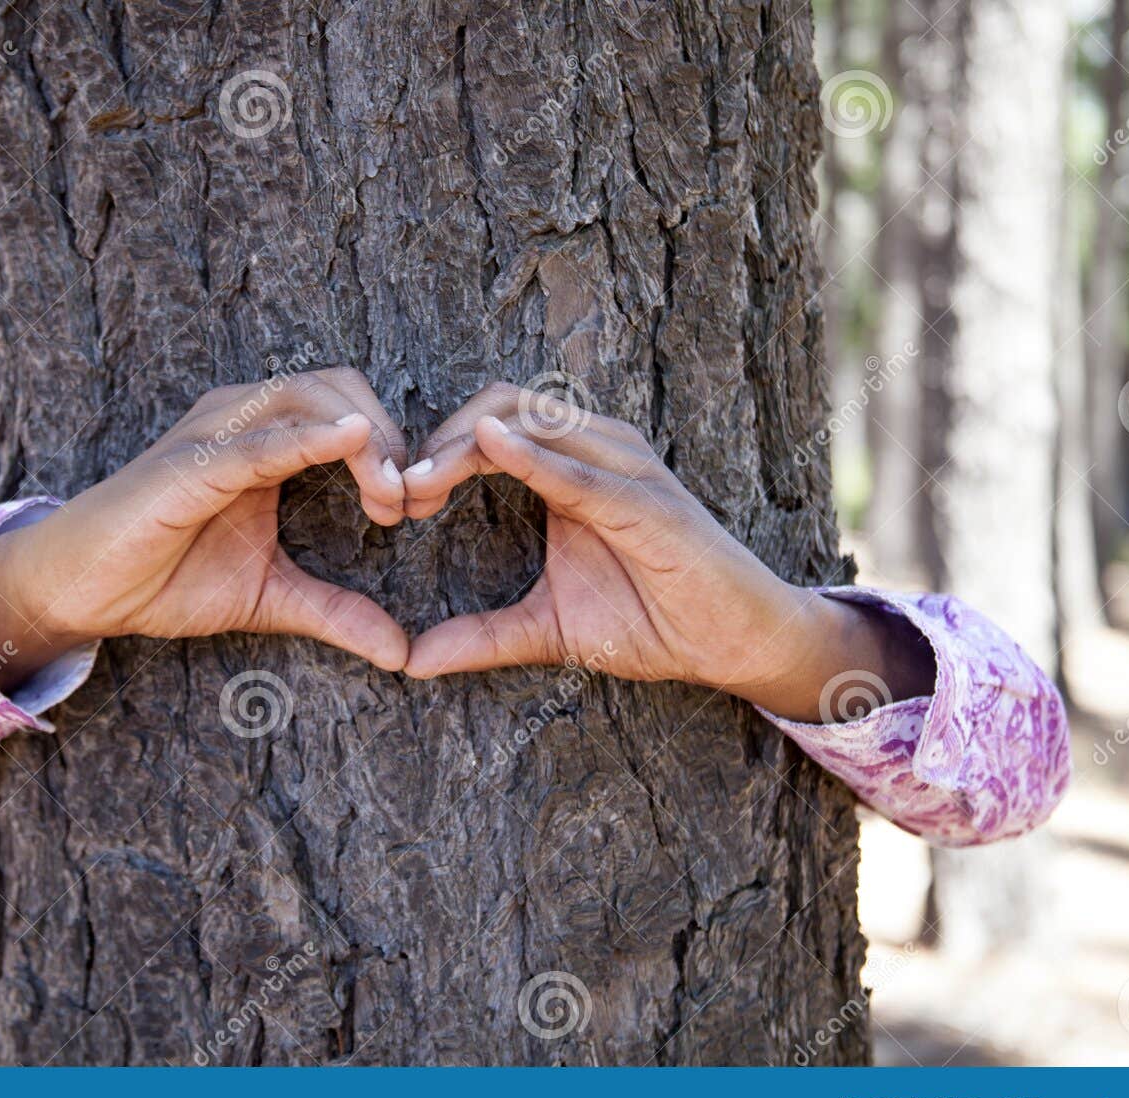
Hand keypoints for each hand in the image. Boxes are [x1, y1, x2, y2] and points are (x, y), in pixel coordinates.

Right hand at [0, 368, 410, 687]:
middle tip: (406, 506)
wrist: (82, 592)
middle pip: (341, 387)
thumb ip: (338, 613)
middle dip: (391, 439)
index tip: (417, 509)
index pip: (351, 409)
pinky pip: (256, 440)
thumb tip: (403, 652)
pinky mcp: (187, 465)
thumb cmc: (165, 578)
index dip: (396, 448)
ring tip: (387, 496)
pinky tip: (351, 442)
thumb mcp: (271, 598)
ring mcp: (213, 435)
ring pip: (306, 397)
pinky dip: (307, 437)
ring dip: (363, 439)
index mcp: (267, 440)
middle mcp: (243, 421)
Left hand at [399, 382, 934, 720]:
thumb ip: (480, 636)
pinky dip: (534, 456)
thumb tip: (410, 660)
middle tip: (399, 495)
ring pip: (534, 420)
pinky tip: (491, 450)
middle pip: (501, 405)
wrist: (734, 644)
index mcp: (571, 467)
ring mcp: (627, 469)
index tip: (393, 501)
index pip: (489, 426)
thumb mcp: (546, 630)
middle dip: (438, 441)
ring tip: (419, 485)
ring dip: (466, 445)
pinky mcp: (649, 501)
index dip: (434, 451)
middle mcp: (599, 450)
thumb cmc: (652, 622)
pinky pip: (581, 469)